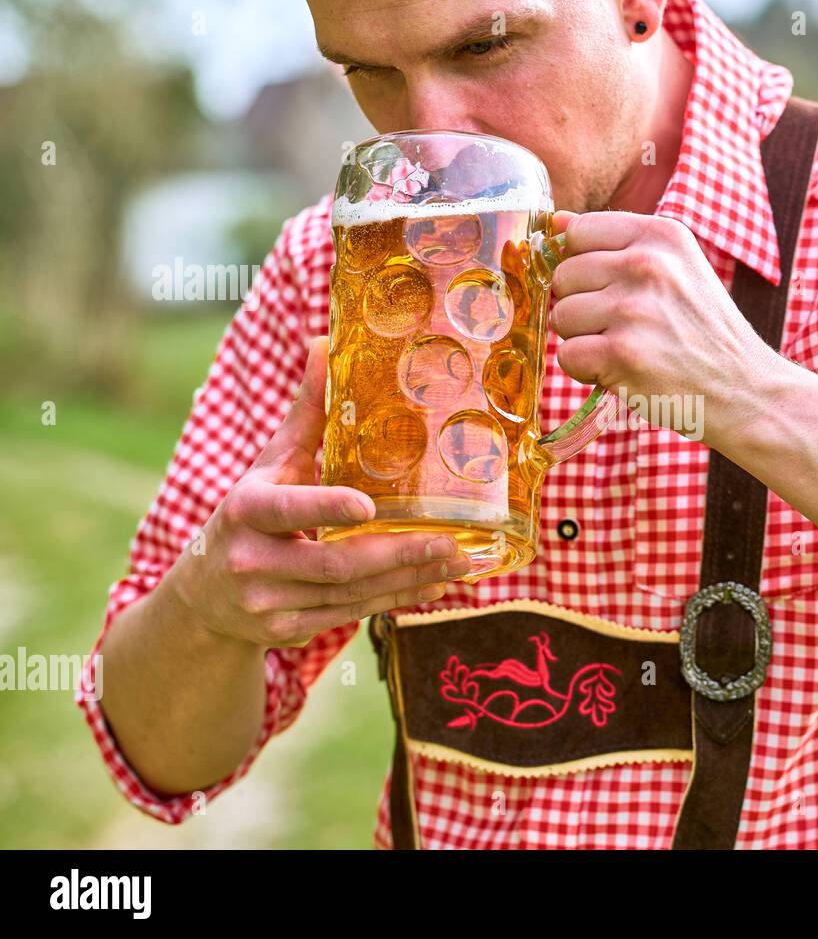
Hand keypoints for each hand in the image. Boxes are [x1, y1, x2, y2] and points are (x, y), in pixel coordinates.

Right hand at [167, 336, 469, 648]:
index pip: (286, 509)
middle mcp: (252, 561)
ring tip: (458, 561)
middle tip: (450, 541)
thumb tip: (324, 342)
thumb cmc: (249, 514)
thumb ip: (304, 413)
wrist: (203, 599)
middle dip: (397, 554)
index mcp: (245, 511)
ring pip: (351, 595)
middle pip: (334, 563)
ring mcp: (268, 603)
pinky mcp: (288, 631)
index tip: (367, 507)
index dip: (325, 508)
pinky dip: (396, 599)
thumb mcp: (269, 464)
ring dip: (409, 579)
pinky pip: (351, 615)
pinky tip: (435, 584)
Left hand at [548, 210, 775, 442]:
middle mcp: (648, 264)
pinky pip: (567, 356)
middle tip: (626, 328)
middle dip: (582, 306)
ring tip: (627, 350)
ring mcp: (634, 309)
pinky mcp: (622, 353)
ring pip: (561, 316)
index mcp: (662, 235)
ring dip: (584, 340)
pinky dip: (586, 372)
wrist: (745, 391)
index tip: (614, 290)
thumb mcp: (677, 270)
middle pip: (565, 276)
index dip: (585, 266)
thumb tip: (556, 224)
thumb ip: (616, 243)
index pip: (579, 232)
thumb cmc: (705, 333)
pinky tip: (621, 372)